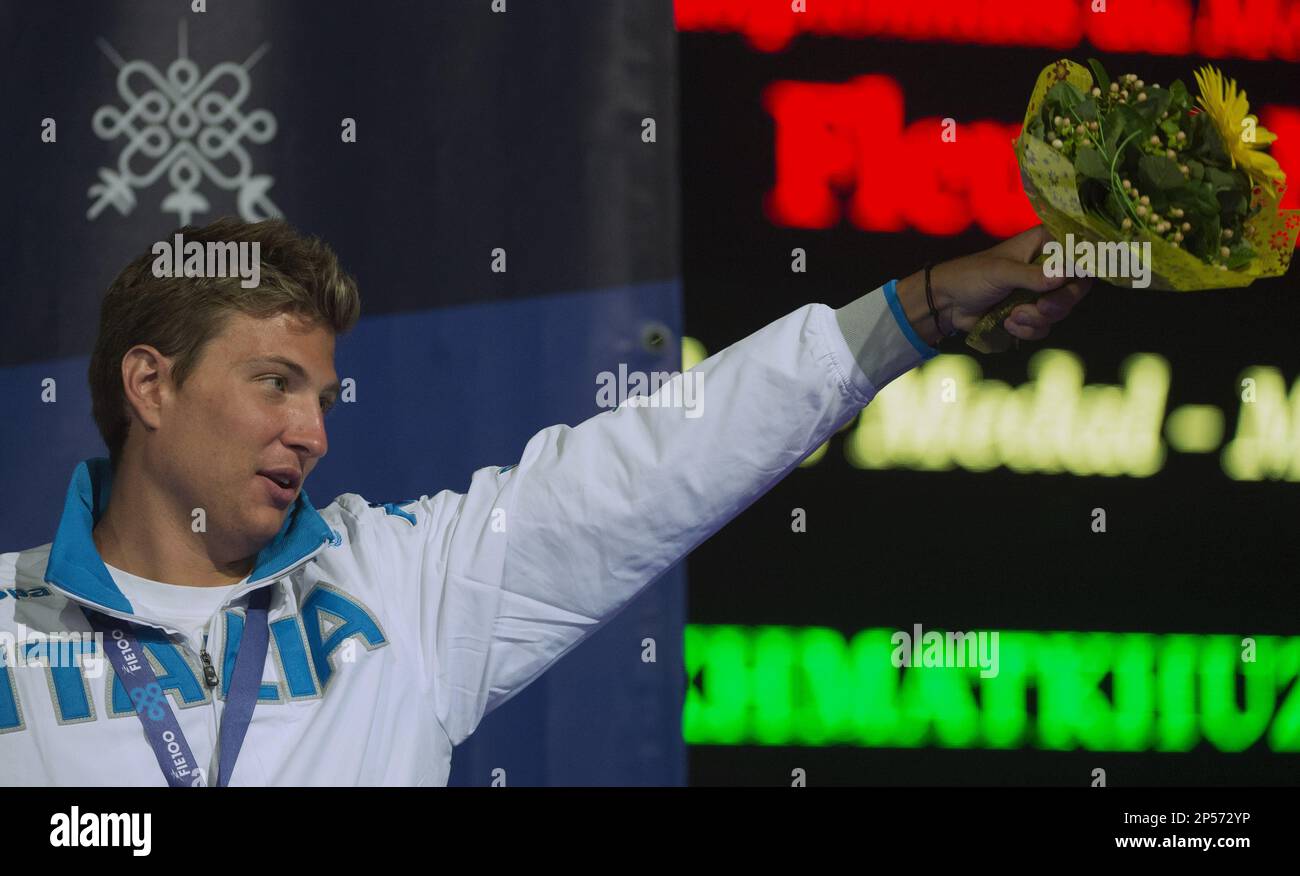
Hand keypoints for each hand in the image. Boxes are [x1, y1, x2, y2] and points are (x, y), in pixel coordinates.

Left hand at [928, 224, 1092, 341]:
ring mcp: (1040, 292)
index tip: (1073, 284)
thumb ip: (1034, 275)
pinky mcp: (1030, 314)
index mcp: (1044, 245)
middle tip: (1041, 307)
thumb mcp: (1001, 272)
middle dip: (1059, 303)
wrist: (948, 304)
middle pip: (1077, 289)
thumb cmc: (971, 276)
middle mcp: (1048, 267)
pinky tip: (1006, 323)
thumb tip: (1066, 274)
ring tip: (1012, 315)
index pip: (1080, 255)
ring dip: (1036, 319)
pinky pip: (1043, 327)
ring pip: (1060, 312)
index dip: (1084, 271)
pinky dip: (1026, 330)